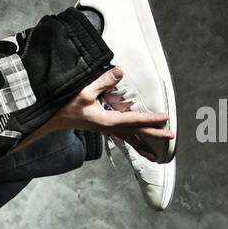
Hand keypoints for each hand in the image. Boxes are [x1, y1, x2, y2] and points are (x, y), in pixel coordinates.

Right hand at [51, 67, 174, 160]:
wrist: (55, 118)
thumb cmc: (68, 106)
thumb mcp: (85, 92)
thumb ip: (103, 82)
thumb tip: (120, 72)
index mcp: (108, 121)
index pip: (134, 120)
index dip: (151, 119)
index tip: (165, 118)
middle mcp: (110, 128)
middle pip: (137, 133)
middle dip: (154, 135)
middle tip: (171, 137)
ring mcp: (108, 130)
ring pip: (131, 139)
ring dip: (144, 146)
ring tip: (156, 156)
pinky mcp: (105, 128)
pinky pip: (123, 137)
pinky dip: (133, 142)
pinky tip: (138, 145)